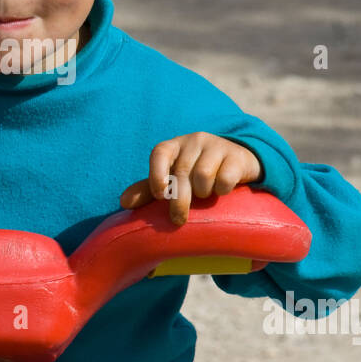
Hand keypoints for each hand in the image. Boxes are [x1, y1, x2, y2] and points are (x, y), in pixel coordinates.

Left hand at [119, 133, 261, 225]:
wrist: (237, 161)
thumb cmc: (197, 174)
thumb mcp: (173, 179)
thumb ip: (149, 189)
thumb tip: (124, 202)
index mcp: (174, 146)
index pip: (160, 153)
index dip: (156, 174)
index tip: (159, 195)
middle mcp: (194, 141)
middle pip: (181, 172)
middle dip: (179, 200)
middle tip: (178, 220)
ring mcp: (216, 146)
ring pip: (203, 175)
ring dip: (203, 193)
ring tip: (205, 197)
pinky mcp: (236, 156)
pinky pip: (225, 178)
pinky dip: (222, 190)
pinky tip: (223, 192)